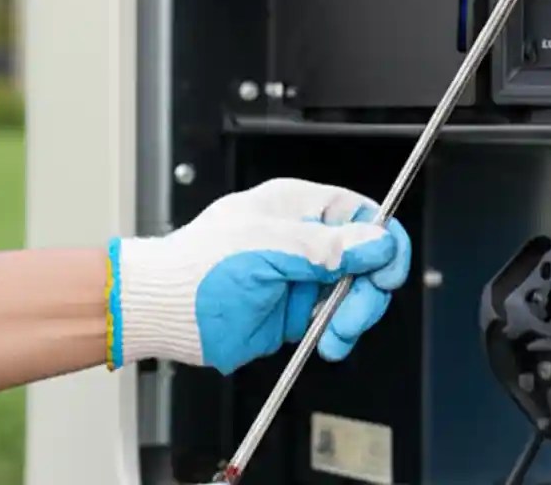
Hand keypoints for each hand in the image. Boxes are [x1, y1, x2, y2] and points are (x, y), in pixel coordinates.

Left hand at [106, 178, 410, 373]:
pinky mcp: (291, 312)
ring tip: (337, 335)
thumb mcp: (269, 249)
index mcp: (296, 208)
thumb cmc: (195, 267)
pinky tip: (327, 342)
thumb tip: (377, 242)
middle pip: (365, 259)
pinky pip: (331, 321)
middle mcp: (302, 240)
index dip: (384, 241)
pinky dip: (335, 334)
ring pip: (353, 293)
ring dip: (353, 316)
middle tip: (357, 313)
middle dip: (369, 289)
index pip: (361, 215)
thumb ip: (327, 248)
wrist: (161, 312)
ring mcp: (298, 277)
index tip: (389, 270)